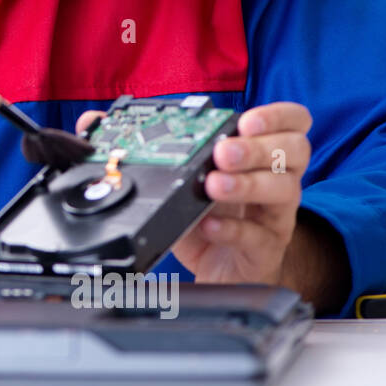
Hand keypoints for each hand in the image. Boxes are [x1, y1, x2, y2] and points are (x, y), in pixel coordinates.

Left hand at [75, 102, 312, 284]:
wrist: (223, 269)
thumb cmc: (208, 216)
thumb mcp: (177, 178)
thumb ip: (142, 149)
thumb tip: (91, 123)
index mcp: (258, 154)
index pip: (292, 122)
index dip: (275, 116)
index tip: (244, 120)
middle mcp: (276, 179)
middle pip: (294, 151)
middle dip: (257, 147)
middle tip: (222, 152)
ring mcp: (274, 214)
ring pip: (283, 190)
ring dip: (247, 183)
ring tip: (213, 185)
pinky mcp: (265, 249)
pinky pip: (257, 235)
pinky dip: (231, 229)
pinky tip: (208, 225)